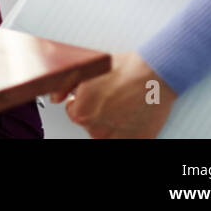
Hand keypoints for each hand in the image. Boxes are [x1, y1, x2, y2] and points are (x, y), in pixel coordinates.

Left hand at [51, 51, 177, 137]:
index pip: (74, 112)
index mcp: (82, 112)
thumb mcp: (87, 70)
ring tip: (124, 104)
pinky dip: (126, 130)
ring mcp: (117, 137)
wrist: (156, 74)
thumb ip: (65, 85)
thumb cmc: (124, 69)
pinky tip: (132, 114)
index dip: (83, 101)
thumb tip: (54, 98)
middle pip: (90, 123)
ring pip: (106, 132)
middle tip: (112, 96)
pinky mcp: (136, 141)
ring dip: (111, 121)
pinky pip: (123, 139)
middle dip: (97, 111)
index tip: (95, 94)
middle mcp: (97, 128)